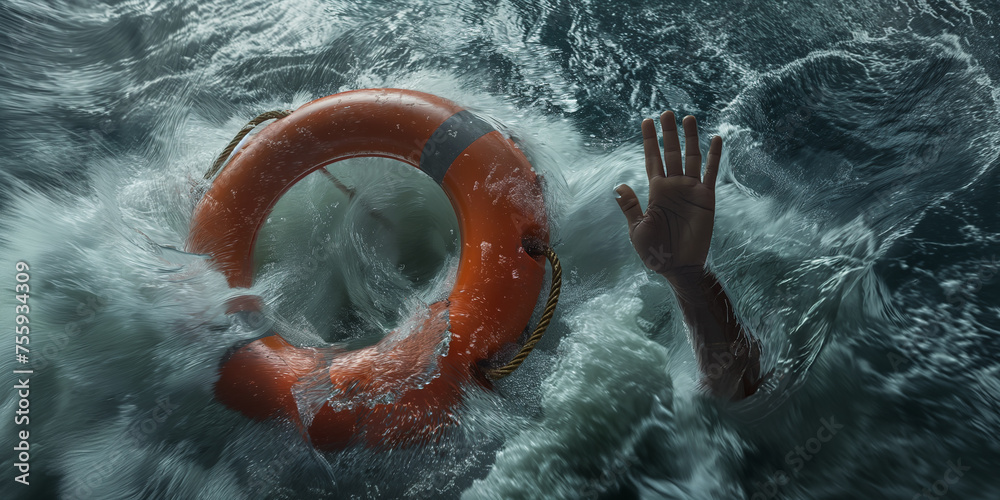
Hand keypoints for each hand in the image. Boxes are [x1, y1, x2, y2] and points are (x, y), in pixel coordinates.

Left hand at [615, 111, 721, 285]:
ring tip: (687, 118)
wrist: (678, 268)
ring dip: (690, 138)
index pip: (652, 159)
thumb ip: (630, 206)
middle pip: (671, 153)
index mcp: (656, 191)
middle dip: (668, 133)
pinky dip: (714, 156)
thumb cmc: (655, 252)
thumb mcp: (637, 229)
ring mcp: (691, 191)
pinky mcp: (706, 199)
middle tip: (666, 112)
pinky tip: (715, 139)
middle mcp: (673, 186)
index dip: (650, 141)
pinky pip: (710, 174)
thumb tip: (618, 185)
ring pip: (691, 158)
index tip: (646, 121)